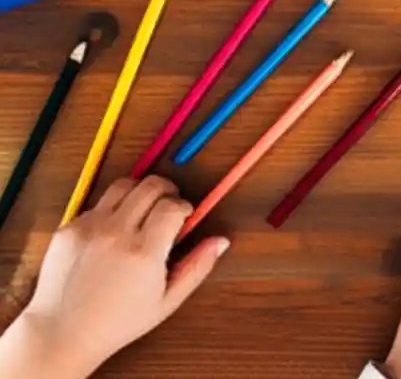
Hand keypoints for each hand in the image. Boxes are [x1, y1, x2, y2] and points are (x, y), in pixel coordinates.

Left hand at [0, 177, 227, 377]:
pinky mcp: (68, 229)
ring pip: (123, 185)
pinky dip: (111, 211)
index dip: (184, 205)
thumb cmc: (117, 322)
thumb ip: (197, 267)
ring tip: (142, 210)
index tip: (184, 215)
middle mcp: (116, 234)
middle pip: (150, 186)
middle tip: (168, 205)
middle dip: (167, 190)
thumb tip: (220, 241)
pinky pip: (97, 205)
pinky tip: (113, 233)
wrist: (63, 332)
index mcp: (144, 252)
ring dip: (139, 192)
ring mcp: (89, 228)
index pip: (172, 205)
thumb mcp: (167, 301)